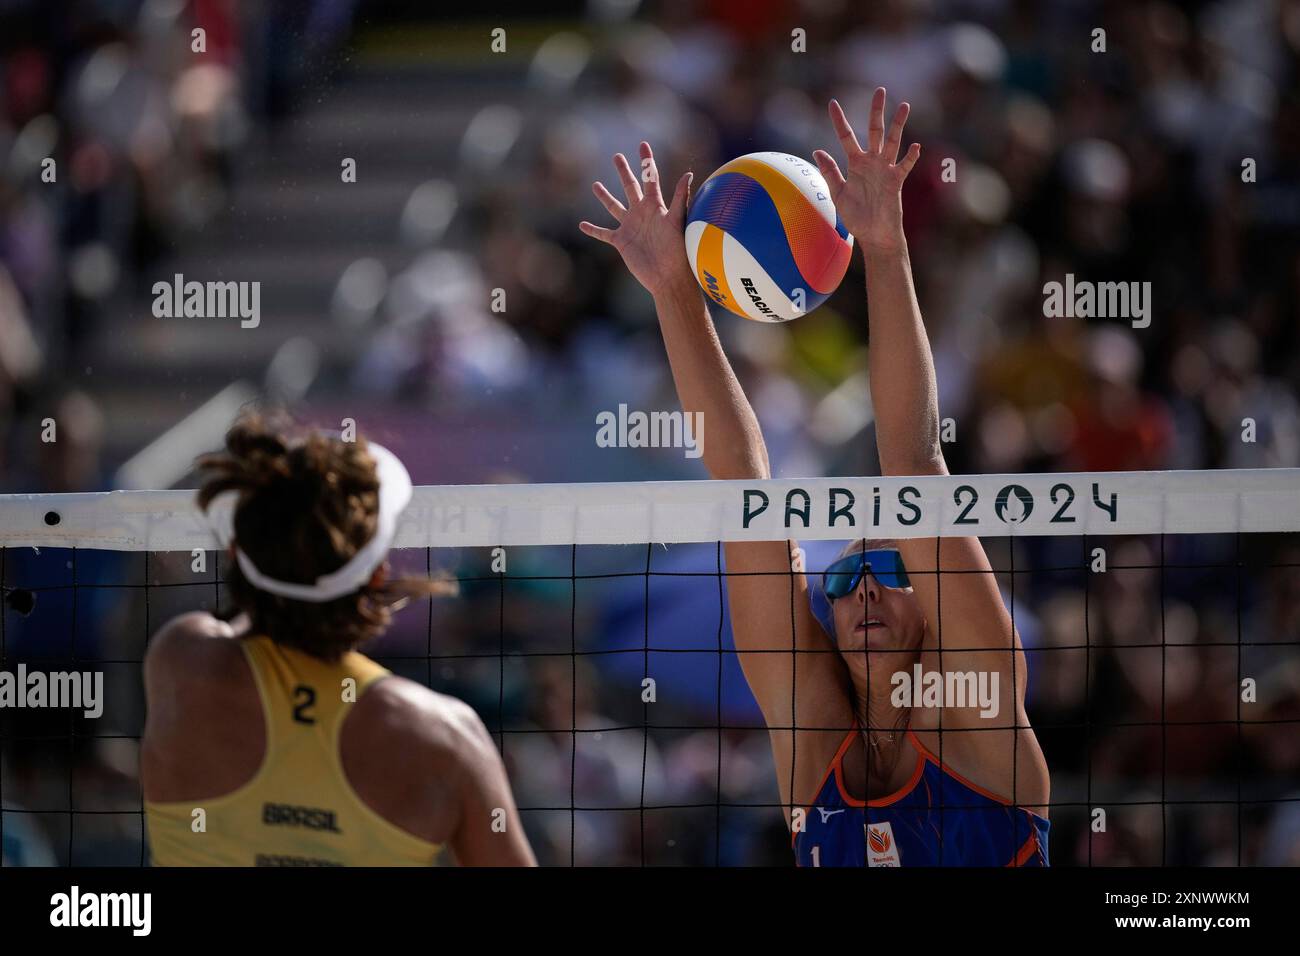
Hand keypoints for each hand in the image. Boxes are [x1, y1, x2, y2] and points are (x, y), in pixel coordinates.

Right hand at [579, 142, 694, 297]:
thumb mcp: (677, 221)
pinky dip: (593, 229)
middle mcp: (641, 213)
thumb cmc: (677, 250)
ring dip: (605, 196)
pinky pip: (604, 234)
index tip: (642, 145)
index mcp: (655, 205)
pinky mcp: (621, 241)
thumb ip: (681, 198)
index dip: (646, 161)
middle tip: (617, 156)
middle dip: (623, 171)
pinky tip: (582, 225)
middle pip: (630, 186)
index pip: (650, 178)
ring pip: (614, 207)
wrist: (668, 276)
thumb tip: (689, 174)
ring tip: (595, 185)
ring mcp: (630, 226)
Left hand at [813, 89, 920, 255]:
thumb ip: (830, 172)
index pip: (846, 136)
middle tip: (880, 90)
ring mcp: (885, 170)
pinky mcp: (896, 181)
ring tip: (904, 106)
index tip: (832, 103)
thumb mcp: (838, 194)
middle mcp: (872, 162)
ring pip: (892, 141)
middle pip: (875, 130)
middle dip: (877, 111)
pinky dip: (910, 157)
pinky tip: (915, 145)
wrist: (874, 235)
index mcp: (855, 164)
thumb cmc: (856, 217)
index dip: (839, 120)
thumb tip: (817, 151)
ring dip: (898, 125)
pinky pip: (904, 166)